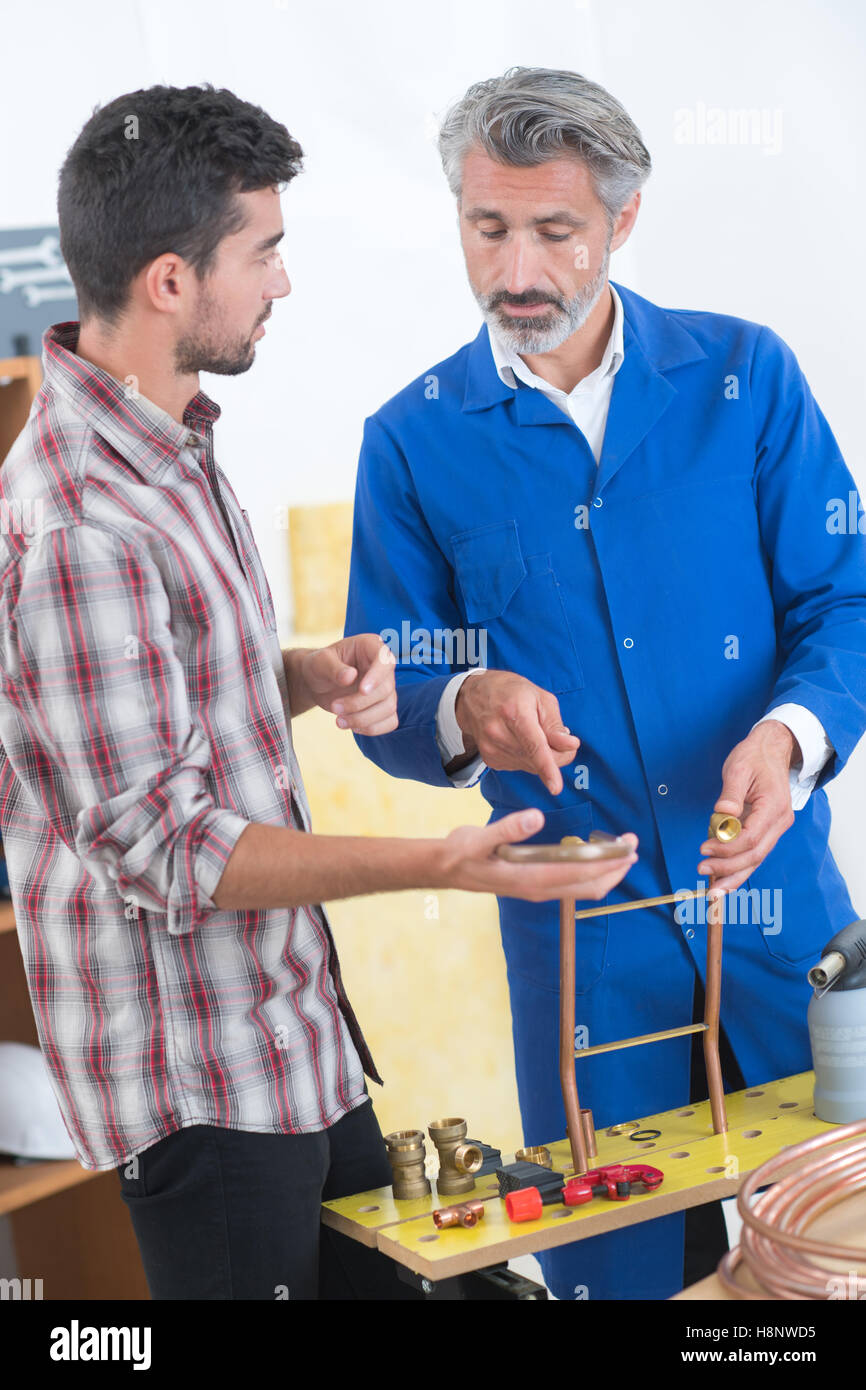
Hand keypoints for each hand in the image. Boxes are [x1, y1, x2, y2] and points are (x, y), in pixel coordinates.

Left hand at [300, 634, 397, 734]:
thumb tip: (350, 677)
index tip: (362, 690)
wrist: (317, 682)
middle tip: (334, 707)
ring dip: (363, 719)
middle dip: (359, 703)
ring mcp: (386, 688)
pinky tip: (353, 726)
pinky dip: (372, 728)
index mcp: (371, 647)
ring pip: (388, 708)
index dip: (377, 677)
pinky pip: (390, 722)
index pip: (385, 661)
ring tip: (339, 721)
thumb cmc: (319, 666)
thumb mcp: (319, 662)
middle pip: (386, 689)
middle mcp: (383, 668)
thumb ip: (333, 667)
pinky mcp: (383, 707)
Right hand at [440, 808, 638, 902]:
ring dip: (606, 870)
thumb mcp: (479, 839)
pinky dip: (591, 871)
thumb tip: (535, 817)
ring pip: (584, 887)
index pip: (579, 874)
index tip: (627, 847)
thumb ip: (508, 829)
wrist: (445, 869)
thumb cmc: (461, 853)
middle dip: (615, 867)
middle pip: (589, 886)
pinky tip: (594, 853)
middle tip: (633, 844)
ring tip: (622, 849)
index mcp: (529, 878)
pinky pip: (573, 883)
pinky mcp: (536, 883)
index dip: (608, 863)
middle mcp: (539, 888)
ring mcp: (538, 888)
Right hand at [454, 670, 580, 794]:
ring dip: (541, 755)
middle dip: (557, 754)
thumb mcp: (540, 697)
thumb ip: (555, 724)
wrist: (473, 697)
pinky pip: (521, 767)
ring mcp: (491, 749)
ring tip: (532, 732)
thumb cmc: (511, 692)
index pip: (534, 746)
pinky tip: (519, 740)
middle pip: (537, 759)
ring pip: (531, 766)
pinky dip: (528, 757)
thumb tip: (570, 746)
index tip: (555, 787)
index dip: (547, 767)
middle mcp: (498, 733)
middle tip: (560, 738)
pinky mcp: (490, 761)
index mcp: (514, 713)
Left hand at [698, 720, 798, 894]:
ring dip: (734, 876)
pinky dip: (739, 869)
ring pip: (756, 860)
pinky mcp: (768, 830)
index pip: (751, 837)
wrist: (772, 750)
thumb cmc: (754, 757)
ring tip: (713, 891)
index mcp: (773, 806)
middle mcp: (779, 821)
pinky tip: (724, 880)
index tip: (704, 849)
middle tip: (702, 869)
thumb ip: (730, 793)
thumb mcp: (738, 768)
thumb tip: (722, 813)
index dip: (727, 848)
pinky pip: (754, 854)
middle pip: (755, 855)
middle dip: (728, 868)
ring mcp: (776, 828)